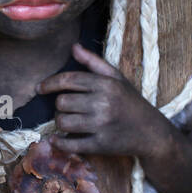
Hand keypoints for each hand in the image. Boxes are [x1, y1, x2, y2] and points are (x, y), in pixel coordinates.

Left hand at [39, 42, 173, 158]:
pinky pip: (70, 144)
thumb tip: (74, 47)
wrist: (152, 132)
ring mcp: (102, 125)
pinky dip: (59, 142)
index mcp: (106, 84)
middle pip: (62, 102)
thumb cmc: (131, 103)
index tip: (40, 88)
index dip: (50, 83)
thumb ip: (94, 63)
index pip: (68, 80)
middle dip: (59, 105)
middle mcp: (103, 103)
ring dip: (60, 122)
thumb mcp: (117, 79)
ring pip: (63, 122)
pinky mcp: (101, 145)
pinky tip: (57, 139)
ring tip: (68, 121)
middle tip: (66, 108)